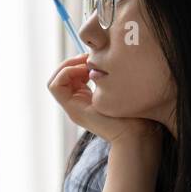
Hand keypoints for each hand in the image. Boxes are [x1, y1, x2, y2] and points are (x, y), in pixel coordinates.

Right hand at [47, 54, 162, 147]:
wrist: (136, 133)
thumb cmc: (135, 112)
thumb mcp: (119, 88)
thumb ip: (109, 76)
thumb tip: (103, 59)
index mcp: (87, 99)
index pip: (71, 75)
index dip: (78, 62)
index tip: (94, 58)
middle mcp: (77, 103)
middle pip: (60, 77)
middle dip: (71, 62)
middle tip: (88, 57)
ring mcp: (74, 107)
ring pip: (54, 81)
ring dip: (68, 67)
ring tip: (87, 65)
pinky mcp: (72, 110)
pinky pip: (55, 86)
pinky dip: (66, 73)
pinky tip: (85, 72)